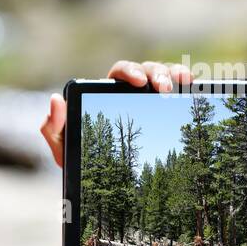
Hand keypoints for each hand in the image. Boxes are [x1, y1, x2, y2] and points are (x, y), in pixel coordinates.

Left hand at [40, 60, 193, 167]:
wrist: (98, 176)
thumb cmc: (80, 156)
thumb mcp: (63, 145)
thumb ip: (53, 127)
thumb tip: (55, 99)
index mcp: (106, 93)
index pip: (120, 72)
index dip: (130, 71)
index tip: (138, 82)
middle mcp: (128, 90)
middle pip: (147, 69)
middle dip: (157, 73)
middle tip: (163, 88)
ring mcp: (147, 98)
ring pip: (164, 74)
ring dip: (173, 74)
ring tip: (180, 85)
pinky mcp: (163, 109)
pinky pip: (177, 91)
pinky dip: (185, 82)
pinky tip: (193, 85)